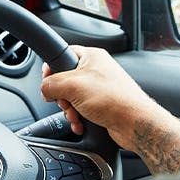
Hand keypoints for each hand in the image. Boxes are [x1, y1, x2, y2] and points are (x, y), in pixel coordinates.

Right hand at [40, 45, 169, 150]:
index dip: (51, 69)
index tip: (47, 82)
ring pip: (72, 97)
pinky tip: (81, 124)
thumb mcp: (73, 86)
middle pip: (65, 80)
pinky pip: (81, 109)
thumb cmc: (114, 100)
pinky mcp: (102, 104)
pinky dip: (78, 118)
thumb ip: (51, 84)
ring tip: (76, 116)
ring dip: (69, 110)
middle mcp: (97, 70)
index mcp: (92, 57)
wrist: (135, 124)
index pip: (63, 55)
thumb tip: (45, 89)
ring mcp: (100, 88)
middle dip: (62, 97)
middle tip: (66, 102)